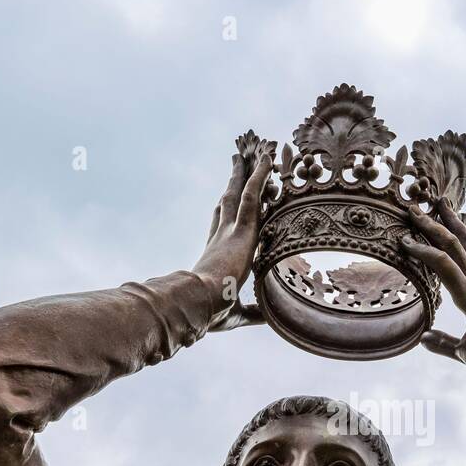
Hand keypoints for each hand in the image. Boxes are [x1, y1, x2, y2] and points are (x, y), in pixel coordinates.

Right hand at [192, 141, 274, 318]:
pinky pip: (254, 193)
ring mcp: (231, 230)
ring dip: (248, 169)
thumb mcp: (236, 314)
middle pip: (229, 200)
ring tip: (253, 148)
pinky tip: (267, 157)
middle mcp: (222, 236)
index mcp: (217, 254)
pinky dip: (261, 174)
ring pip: (241, 191)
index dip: (226, 209)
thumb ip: (252, 312)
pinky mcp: (242, 229)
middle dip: (234, 180)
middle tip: (237, 160)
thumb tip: (267, 318)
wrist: (197, 304)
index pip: (222, 225)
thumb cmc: (210, 314)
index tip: (227, 194)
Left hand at [400, 198, 465, 378]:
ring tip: (413, 210)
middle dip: (442, 221)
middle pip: (457, 242)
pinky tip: (407, 244)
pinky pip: (444, 266)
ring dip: (430, 227)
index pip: (462, 257)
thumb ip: (445, 343)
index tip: (436, 223)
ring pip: (449, 246)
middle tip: (426, 202)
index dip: (449, 238)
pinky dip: (425, 252)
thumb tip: (424, 338)